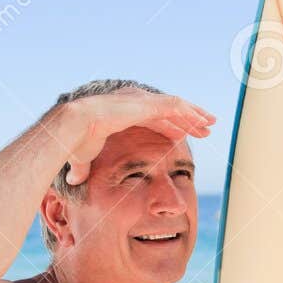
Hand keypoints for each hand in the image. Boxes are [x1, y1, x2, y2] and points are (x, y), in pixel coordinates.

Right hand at [63, 92, 214, 186]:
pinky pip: (177, 107)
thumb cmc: (75, 141)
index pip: (152, 118)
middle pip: (168, 111)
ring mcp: (141, 100)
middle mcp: (134, 103)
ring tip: (210, 124)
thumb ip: (82, 169)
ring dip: (194, 116)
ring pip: (176, 107)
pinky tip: (203, 123)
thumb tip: (72, 182)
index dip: (168, 127)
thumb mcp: (83, 158)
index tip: (182, 136)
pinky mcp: (147, 103)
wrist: (74, 127)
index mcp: (123, 113)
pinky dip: (191, 114)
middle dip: (187, 120)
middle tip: (204, 129)